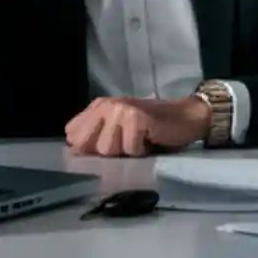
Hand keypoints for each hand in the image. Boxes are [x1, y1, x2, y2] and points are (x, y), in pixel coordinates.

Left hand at [64, 96, 212, 156]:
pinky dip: (142, 151)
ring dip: (126, 152)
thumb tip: (73, 151)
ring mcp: (121, 109)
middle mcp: (106, 105)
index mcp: (97, 106)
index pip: (72, 133)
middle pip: (90, 146)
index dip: (87, 147)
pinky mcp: (137, 117)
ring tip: (139, 141)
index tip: (108, 146)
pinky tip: (150, 140)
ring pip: (108, 150)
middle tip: (127, 143)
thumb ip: (94, 137)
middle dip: (108, 152)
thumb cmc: (150, 130)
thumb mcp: (117, 131)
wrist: (185, 117)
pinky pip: (130, 149)